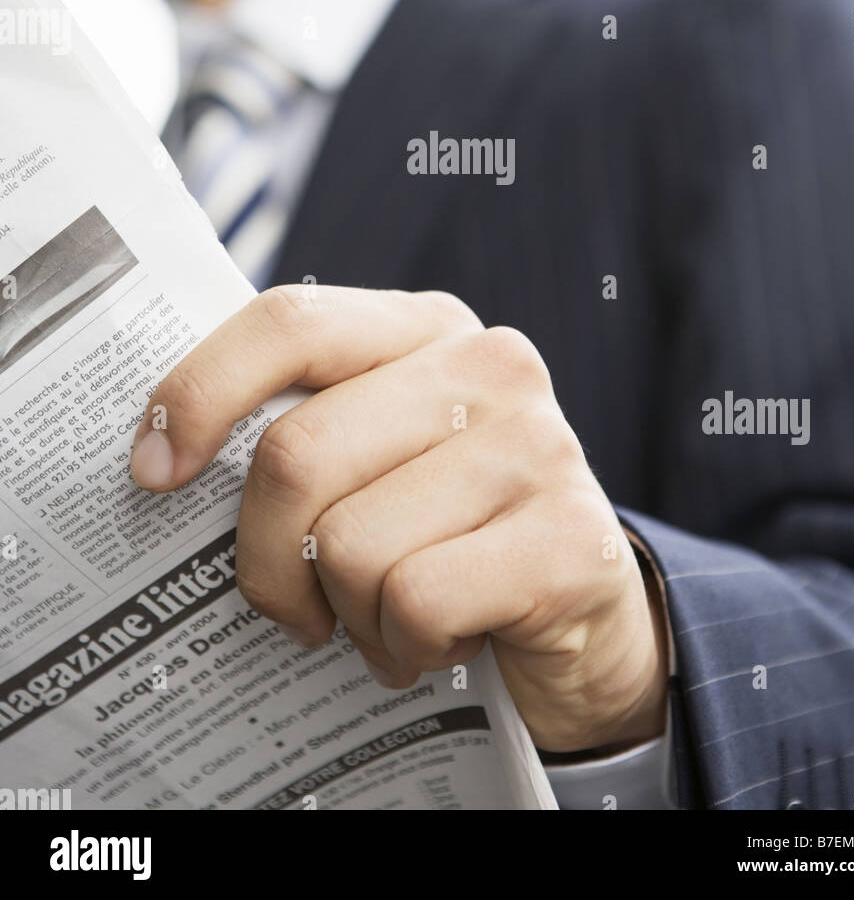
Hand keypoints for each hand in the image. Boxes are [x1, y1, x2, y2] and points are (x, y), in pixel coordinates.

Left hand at [130, 285, 668, 753]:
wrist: (587, 605)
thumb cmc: (448, 527)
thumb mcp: (380, 453)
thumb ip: (307, 427)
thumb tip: (159, 458)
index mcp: (426, 328)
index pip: (289, 322)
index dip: (200, 391)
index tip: (152, 471)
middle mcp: (488, 367)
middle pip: (298, 454)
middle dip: (264, 559)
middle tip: (290, 605)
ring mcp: (538, 447)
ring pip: (349, 546)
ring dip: (350, 616)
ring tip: (389, 618)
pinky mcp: (572, 536)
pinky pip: (416, 603)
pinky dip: (406, 646)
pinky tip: (439, 641)